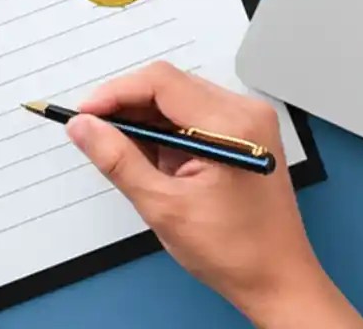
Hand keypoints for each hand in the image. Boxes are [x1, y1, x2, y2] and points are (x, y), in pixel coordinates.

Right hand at [67, 62, 362, 327]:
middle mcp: (245, 112)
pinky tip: (154, 160)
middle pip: (170, 85)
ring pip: (180, 99)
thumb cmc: (234, 251)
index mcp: (230, 125)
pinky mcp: (245, 134)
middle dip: (128, 106)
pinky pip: (194, 115)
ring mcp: (249, 121)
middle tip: (96, 133)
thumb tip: (84, 127)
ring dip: (146, 120)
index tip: (85, 115)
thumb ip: (118, 160)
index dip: (116, 93)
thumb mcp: (163, 206)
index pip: (161, 82)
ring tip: (126, 155)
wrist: (278, 279)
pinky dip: (166, 131)